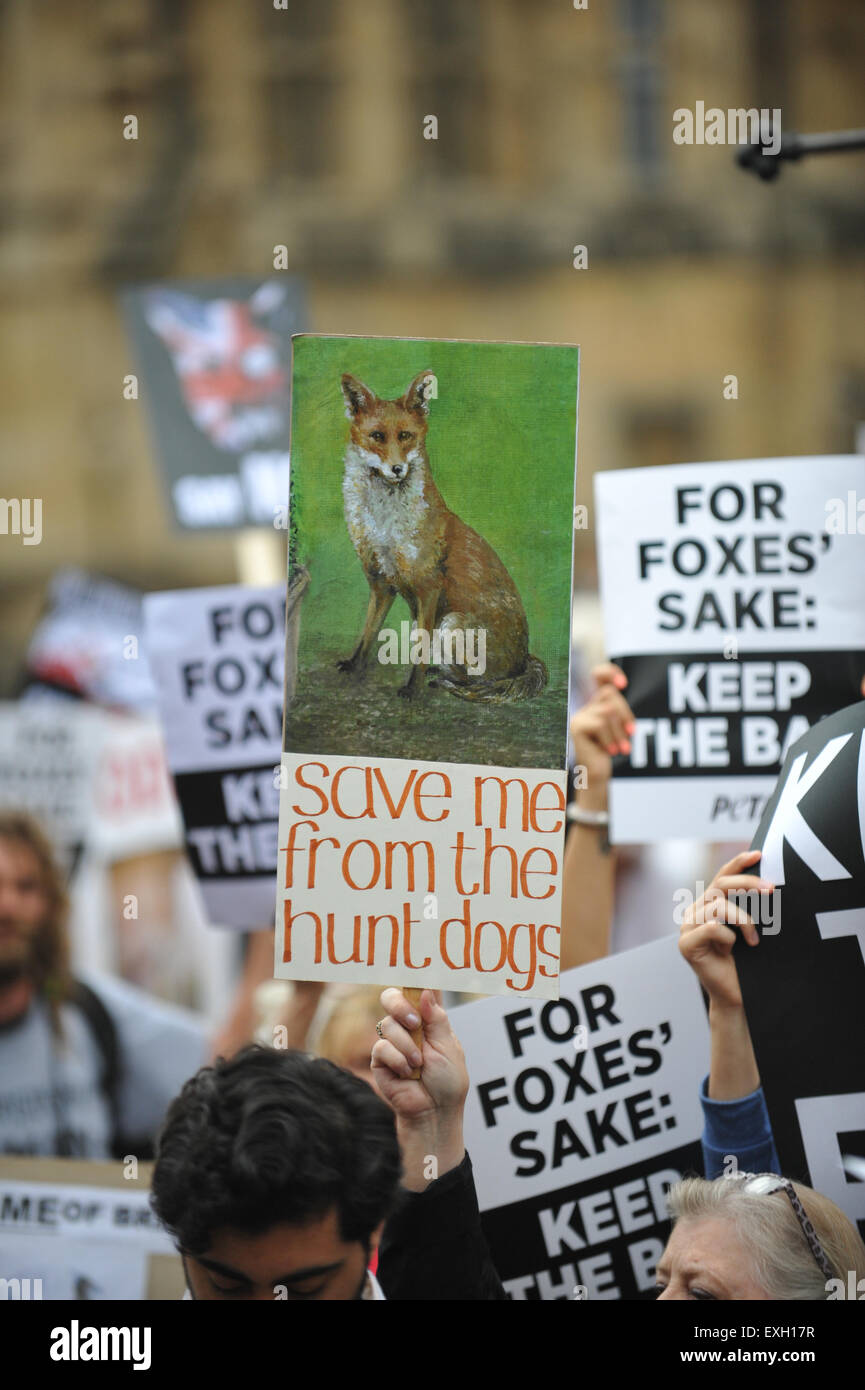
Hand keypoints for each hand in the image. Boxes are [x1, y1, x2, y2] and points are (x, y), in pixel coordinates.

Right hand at [371, 988, 467, 1189]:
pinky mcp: (380, 1059)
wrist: (434, 1113)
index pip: (420, 990)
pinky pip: (381, 1047)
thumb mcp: (449, 1047)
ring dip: (407, 1046)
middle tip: (413, 1022)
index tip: (413, 962)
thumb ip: (437, 1018)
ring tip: (418, 1064)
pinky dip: (398, 1059)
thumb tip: (425, 991)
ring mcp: (392, 1042)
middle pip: (392, 997)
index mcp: (429, 1019)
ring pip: (388, 1024)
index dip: (415, 976)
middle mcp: (409, 1026)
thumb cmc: (448, 1082)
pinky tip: (407, 1073)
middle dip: (399, 1005)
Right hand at [569, 662, 633, 809]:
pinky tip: (611, 751)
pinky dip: (610, 738)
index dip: (609, 672)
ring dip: (619, 731)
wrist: (599, 776)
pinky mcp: (576, 727)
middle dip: (625, 713)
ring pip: (607, 710)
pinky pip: (600, 723)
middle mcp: (586, 707)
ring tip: (623, 748)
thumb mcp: (620, 727)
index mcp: (597, 704)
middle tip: (631, 733)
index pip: (598, 675)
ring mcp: (579, 717)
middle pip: (609, 694)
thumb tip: (617, 688)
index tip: (624, 684)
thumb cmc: (613, 751)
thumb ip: (618, 709)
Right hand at [678, 850, 773, 1009]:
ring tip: (753, 939)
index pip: (721, 876)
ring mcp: (686, 927)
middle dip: (747, 883)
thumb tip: (765, 882)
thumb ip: (746, 906)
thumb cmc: (746, 963)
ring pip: (718, 906)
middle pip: (719, 885)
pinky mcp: (685, 944)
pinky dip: (729, 938)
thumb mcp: (747, 928)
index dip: (738, 863)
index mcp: (707, 905)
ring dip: (743, 920)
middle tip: (771, 889)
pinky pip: (712, 927)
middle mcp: (694, 912)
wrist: (736, 996)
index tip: (758, 855)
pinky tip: (732, 951)